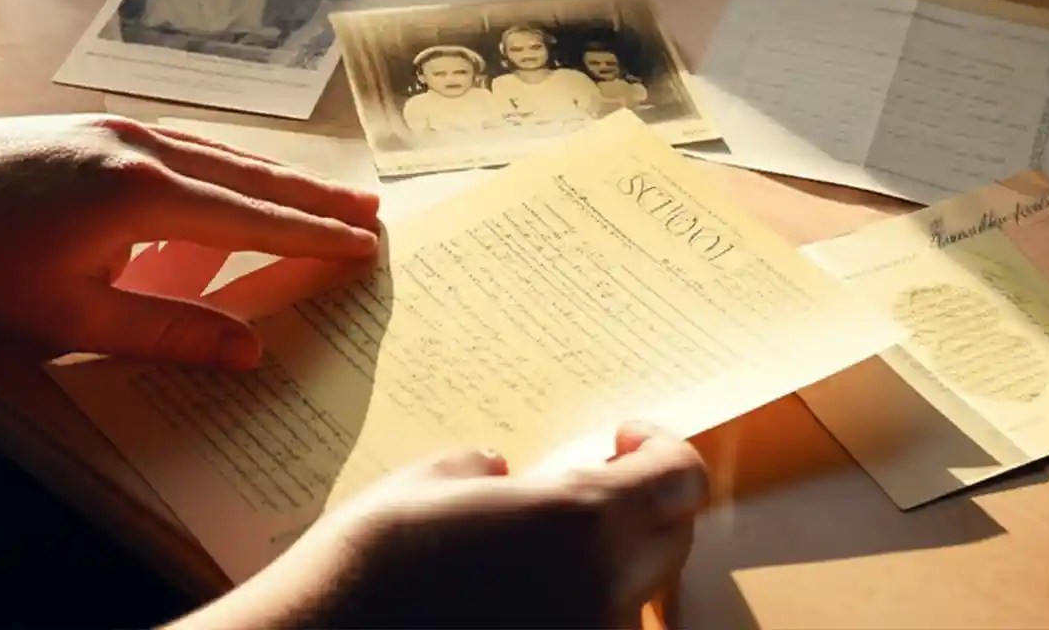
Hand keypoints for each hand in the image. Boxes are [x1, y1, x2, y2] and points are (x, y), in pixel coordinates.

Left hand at [0, 114, 378, 368]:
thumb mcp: (68, 317)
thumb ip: (166, 333)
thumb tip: (248, 352)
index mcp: (143, 196)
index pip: (253, 219)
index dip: (312, 237)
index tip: (364, 245)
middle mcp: (142, 150)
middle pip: (251, 176)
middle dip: (315, 196)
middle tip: (371, 209)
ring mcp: (119, 132)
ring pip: (222, 154)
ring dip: (278, 176)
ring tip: (326, 192)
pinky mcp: (97, 131)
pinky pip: (187, 143)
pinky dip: (230, 162)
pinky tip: (240, 172)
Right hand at [174, 422, 708, 628]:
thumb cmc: (368, 560)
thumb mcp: (428, 481)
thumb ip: (490, 471)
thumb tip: (502, 475)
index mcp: (580, 522)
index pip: (680, 480)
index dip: (662, 448)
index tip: (624, 438)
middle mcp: (602, 591)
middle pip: (672, 535)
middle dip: (642, 499)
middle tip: (590, 477)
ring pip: (633, 590)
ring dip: (609, 554)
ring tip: (542, 540)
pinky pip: (592, 625)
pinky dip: (576, 599)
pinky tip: (517, 587)